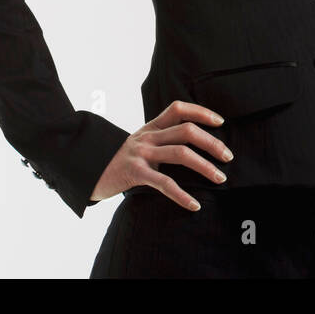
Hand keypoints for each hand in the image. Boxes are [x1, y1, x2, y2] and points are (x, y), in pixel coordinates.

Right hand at [90, 100, 232, 210]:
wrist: (86, 171)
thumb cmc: (118, 160)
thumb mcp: (139, 144)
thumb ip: (160, 140)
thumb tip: (191, 146)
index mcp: (151, 127)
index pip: (178, 109)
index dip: (201, 112)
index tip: (220, 122)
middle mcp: (148, 137)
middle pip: (187, 131)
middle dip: (212, 143)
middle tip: (228, 157)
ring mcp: (141, 154)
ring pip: (181, 154)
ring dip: (205, 166)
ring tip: (220, 178)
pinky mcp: (134, 173)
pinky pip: (164, 183)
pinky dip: (181, 195)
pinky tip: (194, 205)